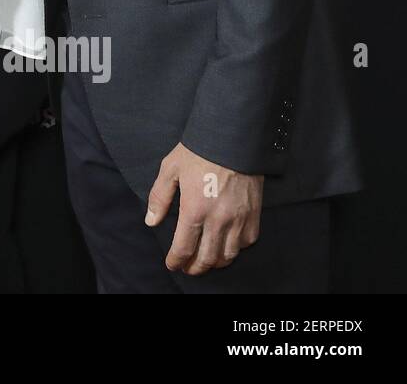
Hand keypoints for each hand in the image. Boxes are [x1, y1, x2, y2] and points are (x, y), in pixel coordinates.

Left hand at [146, 142, 263, 274]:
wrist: (232, 139)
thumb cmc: (198, 152)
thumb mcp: (170, 169)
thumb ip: (160, 197)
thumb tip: (151, 221)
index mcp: (194, 210)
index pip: (184, 247)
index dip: (176, 260)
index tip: (172, 264)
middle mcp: (218, 220)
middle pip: (207, 258)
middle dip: (195, 268)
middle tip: (188, 268)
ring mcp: (239, 219)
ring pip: (228, 255)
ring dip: (215, 262)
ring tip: (205, 260)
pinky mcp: (254, 215)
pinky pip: (246, 243)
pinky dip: (235, 249)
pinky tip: (226, 245)